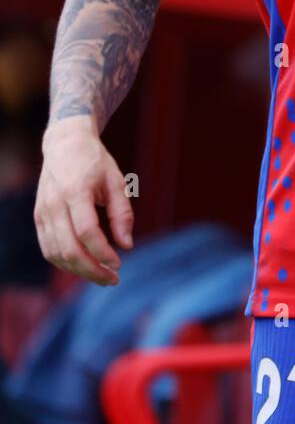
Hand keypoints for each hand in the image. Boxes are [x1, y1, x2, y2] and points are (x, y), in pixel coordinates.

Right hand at [35, 116, 134, 285]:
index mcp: (75, 190)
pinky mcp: (39, 218)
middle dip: (92, 270)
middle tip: (113, 279)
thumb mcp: (116, 181)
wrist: (65, 144)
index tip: (119, 263)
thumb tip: (126, 246)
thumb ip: (122, 214)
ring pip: (56, 253)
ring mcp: (43, 212)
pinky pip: (48, 249)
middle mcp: (54, 203)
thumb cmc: (95, 162)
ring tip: (102, 276)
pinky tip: (85, 266)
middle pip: (69, 248)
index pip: (86, 231)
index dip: (102, 252)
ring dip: (79, 270)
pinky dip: (65, 262)